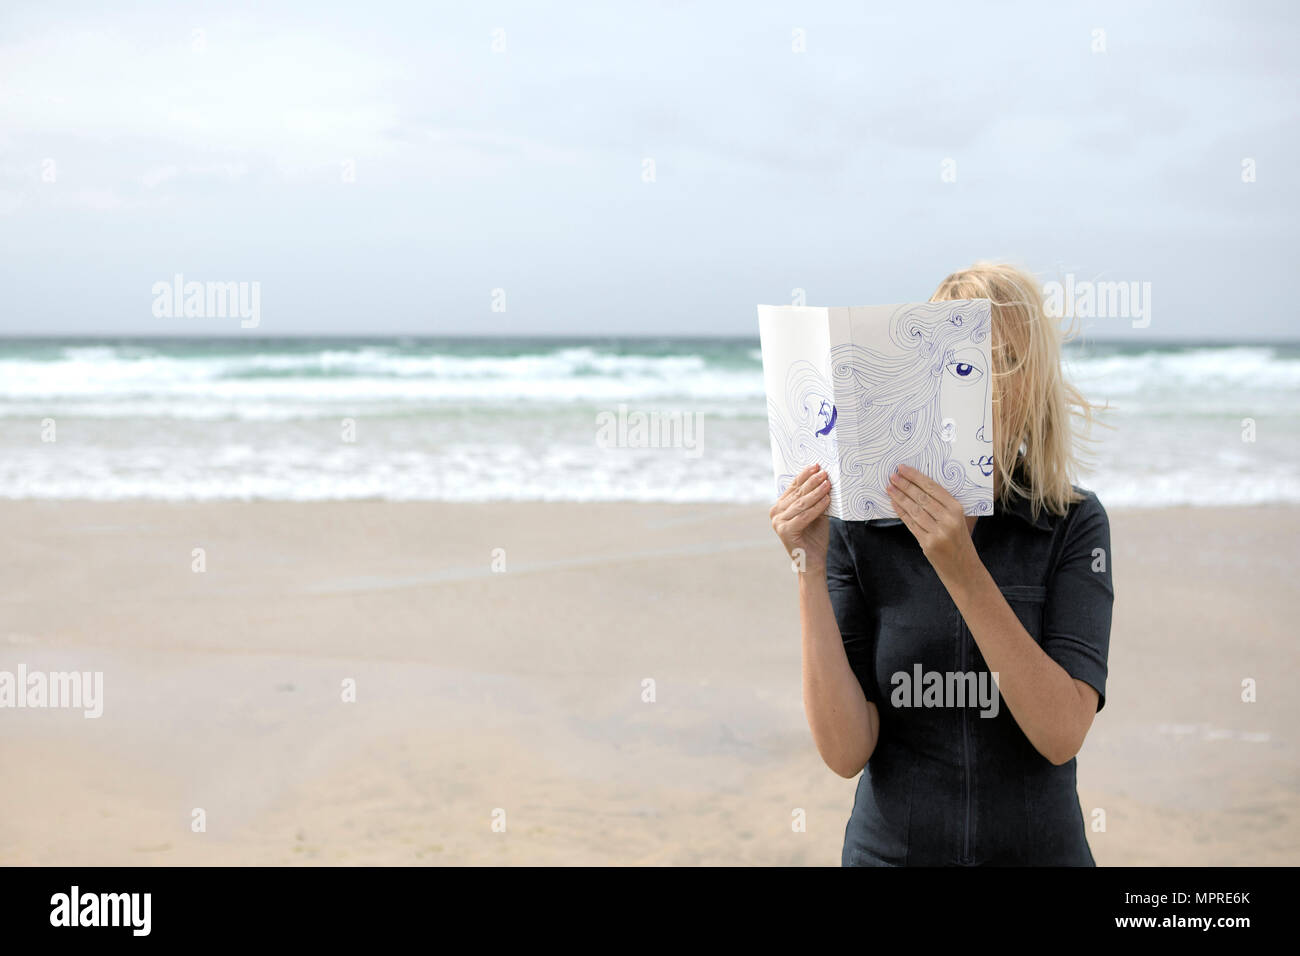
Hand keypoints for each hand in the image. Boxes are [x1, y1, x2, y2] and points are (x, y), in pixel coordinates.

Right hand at [770, 463, 831, 572]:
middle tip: (824, 472)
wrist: (813, 562)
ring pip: (801, 504)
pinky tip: (826, 499)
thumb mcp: (816, 514)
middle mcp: (775, 513)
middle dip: (811, 481)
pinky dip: (816, 507)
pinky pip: (804, 515)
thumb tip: (824, 480)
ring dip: (815, 492)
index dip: (804, 476)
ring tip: (827, 484)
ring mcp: (778, 523)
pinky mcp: (785, 531)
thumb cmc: (814, 537)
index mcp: (780, 507)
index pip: (793, 487)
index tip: (816, 466)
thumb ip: (815, 500)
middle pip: (796, 494)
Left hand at [886, 463, 977, 580]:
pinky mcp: (928, 544)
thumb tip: (920, 486)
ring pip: (914, 510)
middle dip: (904, 485)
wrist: (964, 569)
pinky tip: (893, 503)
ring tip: (889, 487)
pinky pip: (911, 524)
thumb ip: (944, 505)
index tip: (903, 468)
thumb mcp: (959, 520)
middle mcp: (948, 519)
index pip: (933, 488)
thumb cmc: (959, 541)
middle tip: (892, 475)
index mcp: (957, 509)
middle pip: (921, 497)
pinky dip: (901, 512)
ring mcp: (938, 532)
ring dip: (899, 497)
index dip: (916, 477)